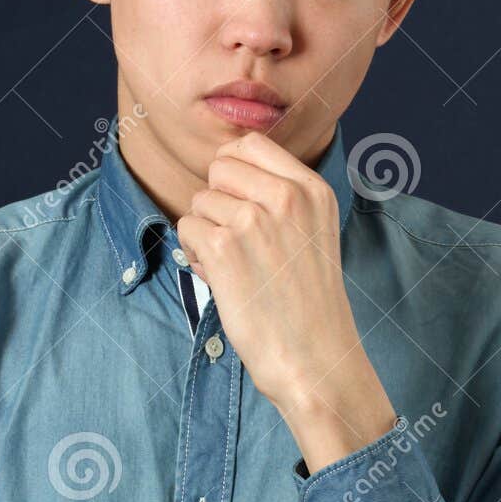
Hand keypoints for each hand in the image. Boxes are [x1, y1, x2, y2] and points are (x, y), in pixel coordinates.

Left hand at [176, 131, 363, 409]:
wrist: (313, 357)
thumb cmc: (308, 302)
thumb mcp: (314, 232)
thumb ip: (280, 196)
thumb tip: (224, 167)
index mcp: (312, 189)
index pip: (251, 144)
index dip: (232, 170)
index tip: (238, 201)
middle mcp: (286, 196)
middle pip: (219, 167)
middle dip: (217, 200)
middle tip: (238, 240)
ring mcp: (253, 220)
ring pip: (199, 201)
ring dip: (205, 233)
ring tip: (236, 267)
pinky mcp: (224, 247)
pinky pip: (186, 229)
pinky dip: (196, 255)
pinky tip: (225, 279)